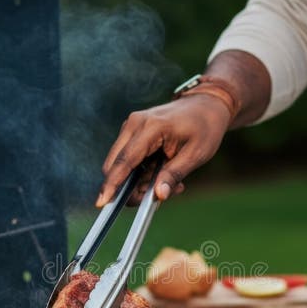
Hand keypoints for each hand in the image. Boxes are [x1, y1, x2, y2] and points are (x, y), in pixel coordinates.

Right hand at [96, 94, 230, 206]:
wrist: (205, 104)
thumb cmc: (204, 128)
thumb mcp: (196, 154)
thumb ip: (174, 174)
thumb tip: (159, 195)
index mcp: (151, 127)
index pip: (125, 160)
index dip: (112, 184)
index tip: (102, 203)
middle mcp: (134, 124)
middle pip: (115, 165)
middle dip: (128, 188)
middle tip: (157, 197)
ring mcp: (130, 126)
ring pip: (119, 164)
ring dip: (138, 180)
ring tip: (168, 182)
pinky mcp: (131, 132)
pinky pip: (127, 159)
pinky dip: (140, 172)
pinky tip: (161, 172)